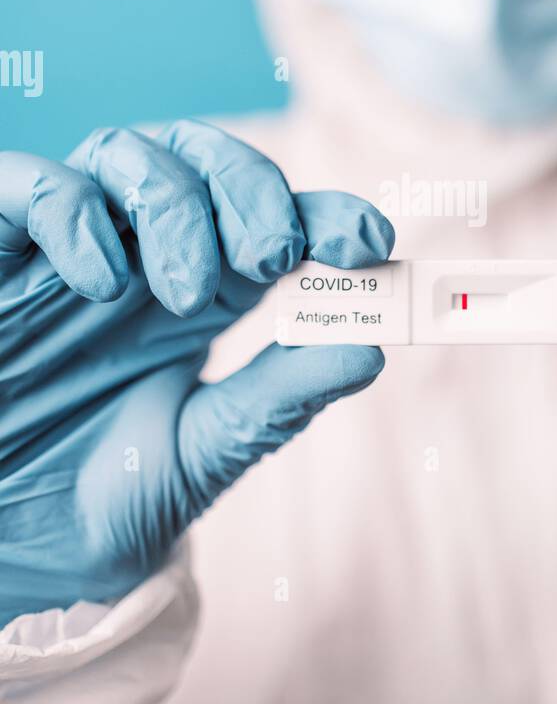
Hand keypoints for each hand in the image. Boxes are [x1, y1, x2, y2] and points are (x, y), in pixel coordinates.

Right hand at [0, 120, 393, 625]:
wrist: (1, 551)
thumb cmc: (93, 499)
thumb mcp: (197, 457)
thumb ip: (274, 403)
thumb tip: (372, 351)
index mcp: (206, 296)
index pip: (280, 222)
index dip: (330, 213)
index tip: (369, 242)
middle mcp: (143, 257)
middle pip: (210, 161)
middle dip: (256, 191)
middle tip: (273, 257)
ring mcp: (70, 249)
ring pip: (130, 152)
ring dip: (176, 205)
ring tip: (187, 292)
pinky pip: (31, 185)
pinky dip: (74, 213)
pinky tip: (100, 283)